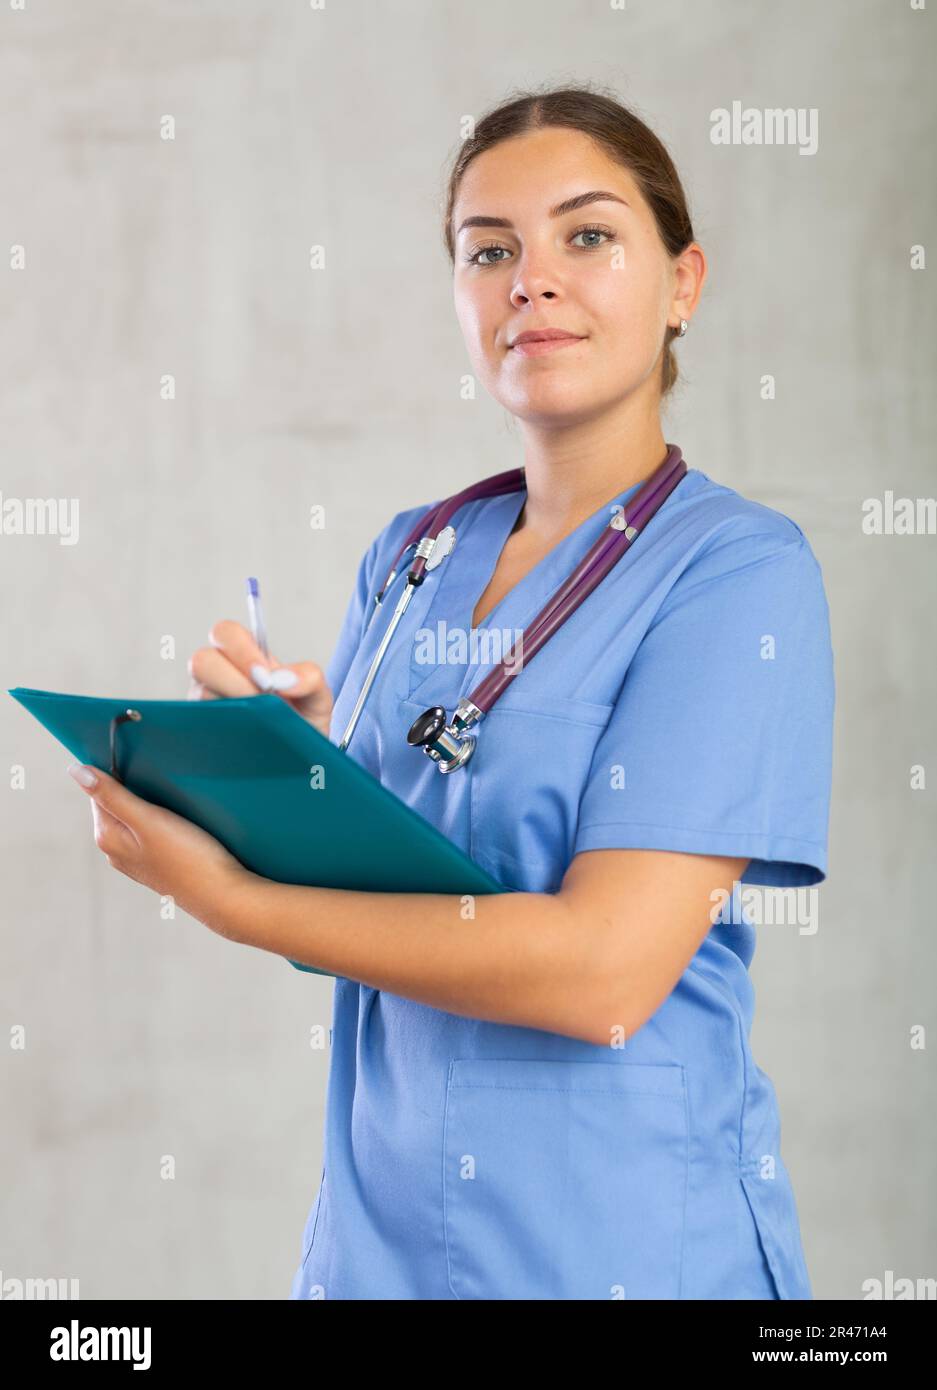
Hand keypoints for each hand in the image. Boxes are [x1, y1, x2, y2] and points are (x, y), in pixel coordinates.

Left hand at [67, 762, 247, 933]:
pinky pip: (152, 832)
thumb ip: (112, 795)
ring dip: (152, 805)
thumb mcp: (148, 820)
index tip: (146, 770)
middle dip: (136, 791)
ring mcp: (137, 860)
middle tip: (164, 785)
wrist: (223, 895)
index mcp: (107, 838)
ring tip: (176, 805)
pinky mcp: (159, 864)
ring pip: (136, 819)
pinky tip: (183, 823)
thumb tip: (76, 771)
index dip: (120, 776)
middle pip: (117, 805)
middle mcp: (117, 851)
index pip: (99, 793)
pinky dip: (163, 821)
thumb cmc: (188, 857)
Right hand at [187, 619, 333, 737]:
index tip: (265, 675)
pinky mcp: (202, 733)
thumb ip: (310, 678)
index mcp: (245, 659)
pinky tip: (247, 741)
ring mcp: (206, 706)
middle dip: (233, 680)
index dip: (241, 649)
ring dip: (233, 709)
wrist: (300, 762)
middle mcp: (219, 678)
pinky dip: (225, 732)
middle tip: (260, 700)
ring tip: (259, 726)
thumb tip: (282, 678)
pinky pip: (199, 726)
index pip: (225, 633)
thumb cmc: (304, 724)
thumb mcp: (318, 698)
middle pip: (201, 660)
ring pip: (200, 696)